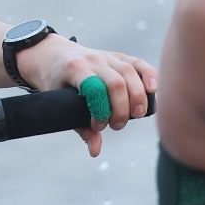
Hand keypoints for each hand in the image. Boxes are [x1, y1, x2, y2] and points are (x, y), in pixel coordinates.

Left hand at [16, 36, 156, 155]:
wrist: (51, 53)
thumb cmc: (54, 81)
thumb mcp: (59, 103)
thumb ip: (79, 126)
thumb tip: (95, 151)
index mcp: (74, 69)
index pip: (95, 89)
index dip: (101, 111)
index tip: (98, 125)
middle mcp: (93, 59)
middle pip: (117, 82)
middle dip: (122, 109)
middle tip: (117, 126)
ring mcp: (106, 55)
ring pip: (129, 73)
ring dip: (137, 97)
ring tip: (136, 116)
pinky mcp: (117, 56)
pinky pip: (137, 63)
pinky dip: (148, 75)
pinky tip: (153, 90)